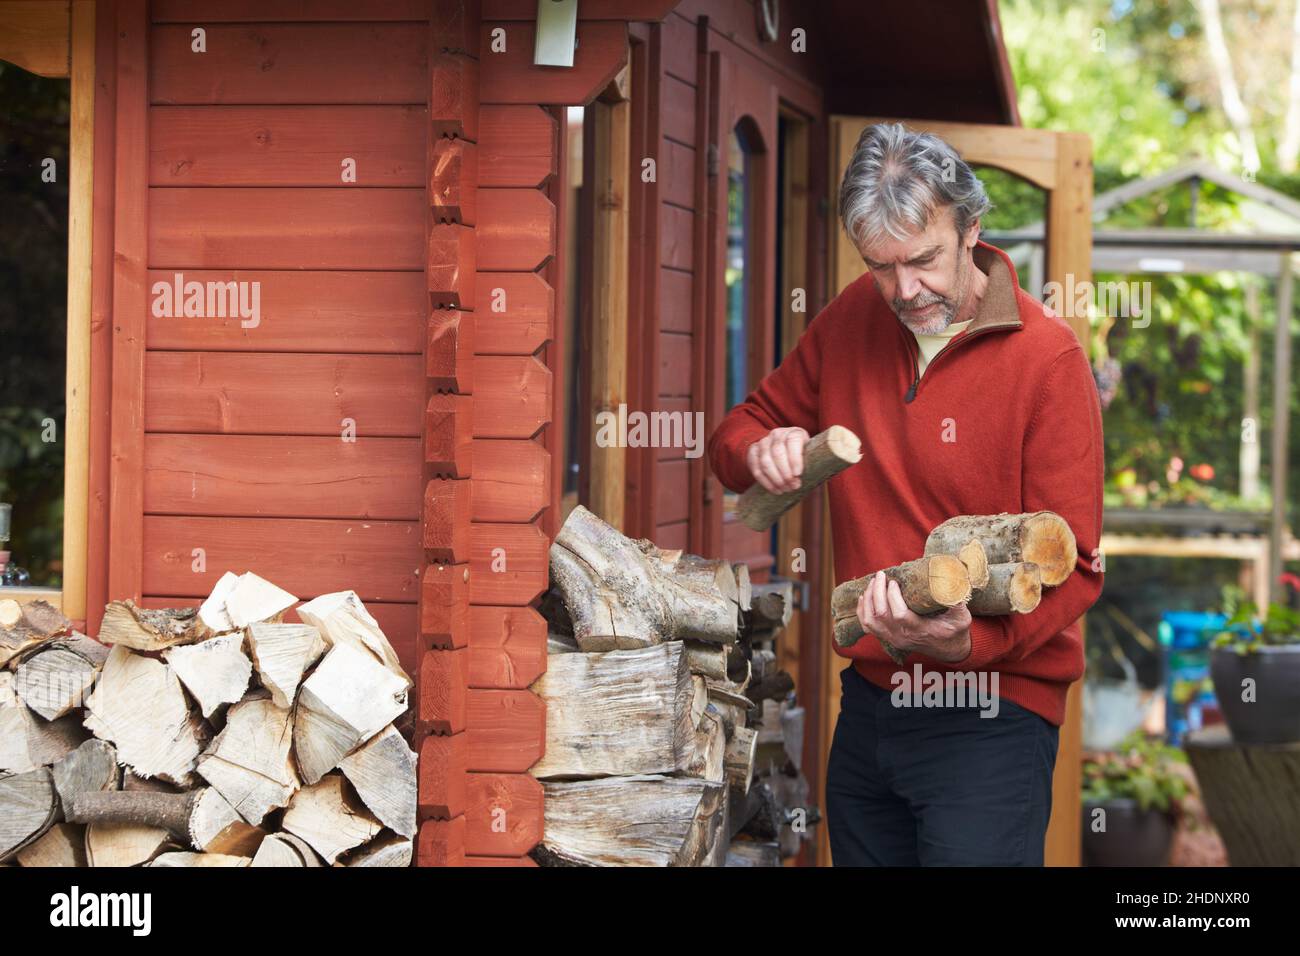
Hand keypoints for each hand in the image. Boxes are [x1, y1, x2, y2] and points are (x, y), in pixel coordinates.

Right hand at [746, 426, 810, 494]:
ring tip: (785, 489)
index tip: (798, 474)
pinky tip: (775, 490)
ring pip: (765, 461)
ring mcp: (763, 442)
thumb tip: (826, 478)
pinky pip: (756, 468)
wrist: (783, 449)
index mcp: (794, 432)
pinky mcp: (753, 451)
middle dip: (785, 473)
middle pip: (778, 453)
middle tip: (793, 486)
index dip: (795, 458)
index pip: (793, 441)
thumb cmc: (802, 456)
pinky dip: (765, 481)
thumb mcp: (810, 454)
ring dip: (775, 479)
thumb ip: (815, 462)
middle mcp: (777, 434)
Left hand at [856, 571, 971, 663]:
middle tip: (881, 575)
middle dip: (877, 592)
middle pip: (880, 615)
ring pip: (870, 621)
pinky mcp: (888, 638)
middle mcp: (902, 636)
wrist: (949, 651)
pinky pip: (868, 626)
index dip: (892, 597)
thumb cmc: (955, 631)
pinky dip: (863, 611)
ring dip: (868, 600)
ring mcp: (893, 639)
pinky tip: (864, 597)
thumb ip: (957, 602)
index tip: (894, 581)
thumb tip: (954, 581)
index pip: (899, 615)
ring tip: (873, 583)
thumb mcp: (961, 617)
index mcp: (919, 630)